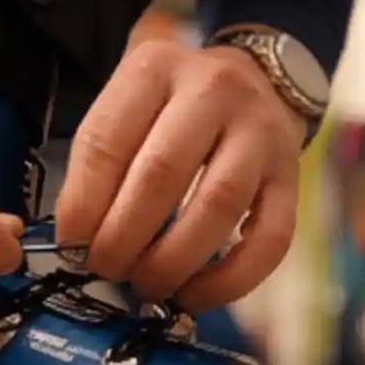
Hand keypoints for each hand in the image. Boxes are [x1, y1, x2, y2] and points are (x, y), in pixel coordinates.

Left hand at [55, 39, 305, 311]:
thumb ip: (103, 161)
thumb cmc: (175, 105)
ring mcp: (260, 133)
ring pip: (217, 206)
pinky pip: (270, 238)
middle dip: (124, 237)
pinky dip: (231, 279)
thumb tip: (80, 242)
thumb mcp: (131, 105)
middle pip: (161, 173)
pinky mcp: (292, 177)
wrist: (257, 79)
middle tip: (107, 271)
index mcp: (156, 69)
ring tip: (148, 286)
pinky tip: (196, 295)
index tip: (72, 247)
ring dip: (173, 260)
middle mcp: (213, 92)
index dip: (83, 205)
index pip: (107, 141)